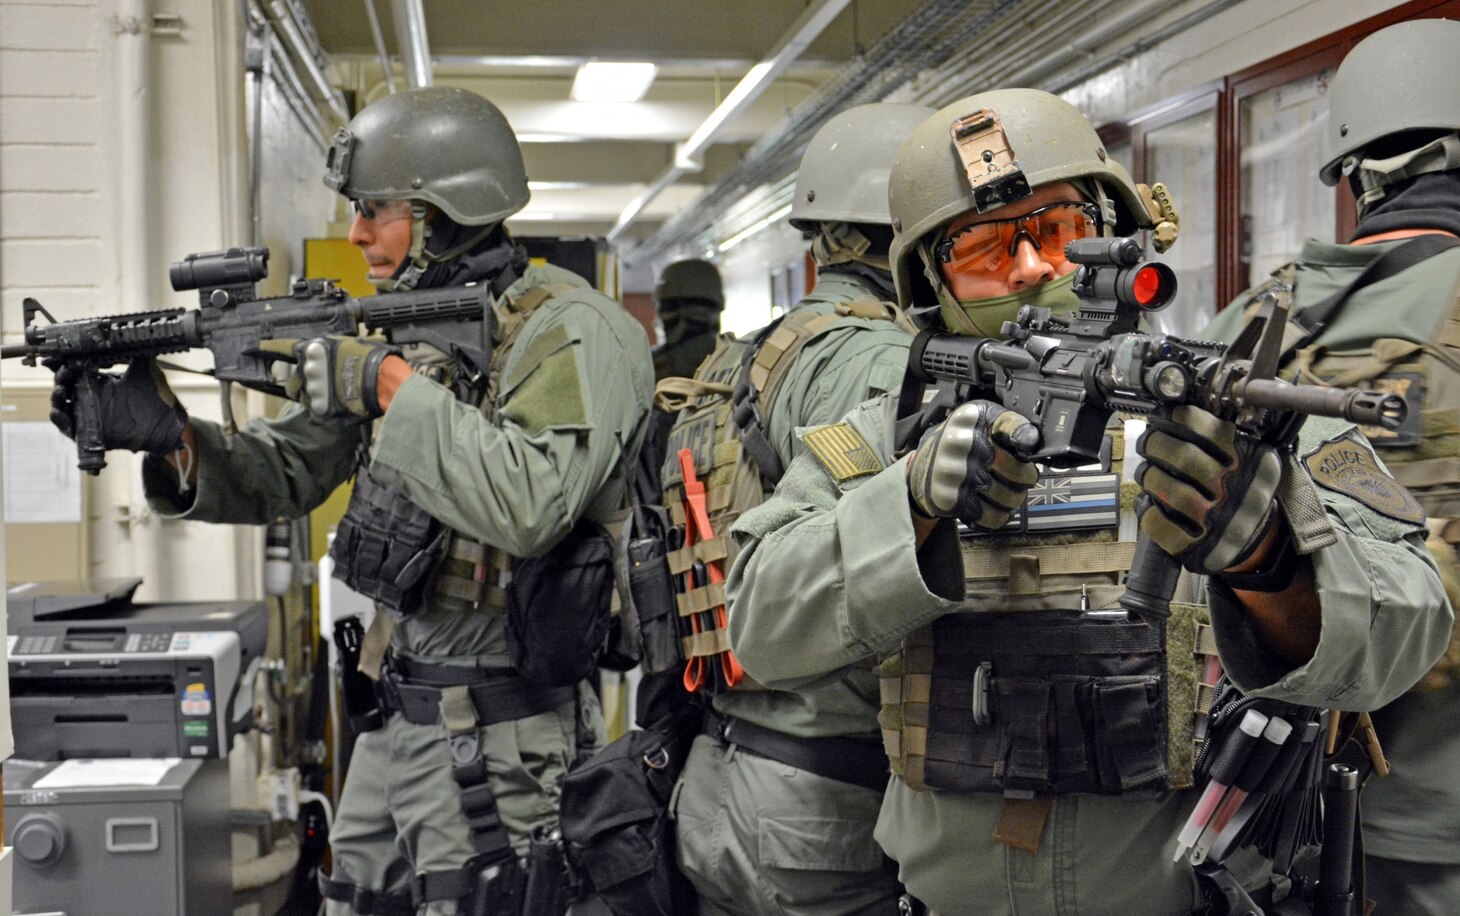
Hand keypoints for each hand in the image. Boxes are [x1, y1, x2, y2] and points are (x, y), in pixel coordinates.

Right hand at [49, 358, 187, 454]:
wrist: (166, 423)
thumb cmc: (155, 398)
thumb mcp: (145, 370)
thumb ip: (138, 353)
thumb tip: (137, 333)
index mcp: (99, 380)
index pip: (75, 369)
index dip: (65, 362)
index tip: (60, 356)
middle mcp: (90, 396)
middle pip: (65, 384)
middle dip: (60, 376)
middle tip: (64, 372)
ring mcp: (88, 413)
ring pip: (63, 404)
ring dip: (57, 397)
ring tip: (61, 391)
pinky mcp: (89, 430)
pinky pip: (69, 427)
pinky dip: (61, 421)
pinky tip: (59, 412)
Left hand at [259, 336, 399, 418]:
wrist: (384, 381)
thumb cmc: (372, 359)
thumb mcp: (348, 344)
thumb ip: (328, 351)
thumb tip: (322, 354)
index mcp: (312, 350)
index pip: (281, 348)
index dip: (267, 348)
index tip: (255, 347)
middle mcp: (307, 369)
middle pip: (291, 382)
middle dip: (301, 385)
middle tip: (318, 386)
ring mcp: (312, 390)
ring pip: (302, 398)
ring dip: (312, 398)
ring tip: (333, 396)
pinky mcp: (320, 408)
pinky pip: (315, 411)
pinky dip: (323, 410)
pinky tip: (337, 405)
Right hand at [907, 400, 1039, 529]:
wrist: (921, 467)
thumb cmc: (961, 444)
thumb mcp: (981, 423)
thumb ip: (1010, 426)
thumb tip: (1034, 442)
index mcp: (969, 417)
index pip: (1009, 425)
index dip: (1025, 438)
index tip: (1028, 447)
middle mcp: (959, 442)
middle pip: (1016, 469)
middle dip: (1025, 478)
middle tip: (1020, 478)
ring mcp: (953, 472)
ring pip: (1007, 496)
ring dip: (1013, 498)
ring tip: (1004, 491)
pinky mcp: (949, 498)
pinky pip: (992, 516)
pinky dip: (998, 514)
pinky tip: (990, 503)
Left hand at [1136, 405, 1280, 573]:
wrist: (1257, 538)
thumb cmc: (1240, 489)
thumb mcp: (1246, 458)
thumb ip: (1219, 437)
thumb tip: (1169, 413)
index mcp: (1256, 462)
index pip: (1210, 431)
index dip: (1177, 420)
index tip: (1161, 417)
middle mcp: (1243, 492)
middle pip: (1185, 459)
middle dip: (1155, 445)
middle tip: (1147, 443)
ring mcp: (1223, 523)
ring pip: (1172, 493)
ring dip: (1149, 477)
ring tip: (1146, 472)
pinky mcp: (1204, 549)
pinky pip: (1163, 527)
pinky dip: (1148, 512)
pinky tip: (1147, 504)